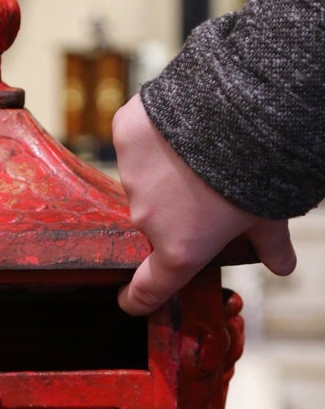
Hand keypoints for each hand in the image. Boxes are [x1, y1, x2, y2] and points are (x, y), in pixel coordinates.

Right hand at [112, 94, 296, 314]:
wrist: (240, 108)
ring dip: (163, 172)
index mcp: (182, 248)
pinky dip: (151, 135)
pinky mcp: (126, 137)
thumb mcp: (268, 215)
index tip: (131, 300)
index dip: (138, 299)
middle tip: (204, 188)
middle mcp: (149, 220)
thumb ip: (270, 244)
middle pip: (155, 223)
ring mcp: (132, 178)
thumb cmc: (258, 169)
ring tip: (196, 151)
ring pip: (143, 181)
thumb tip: (283, 266)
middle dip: (174, 210)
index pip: (149, 288)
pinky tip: (176, 125)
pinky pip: (135, 140)